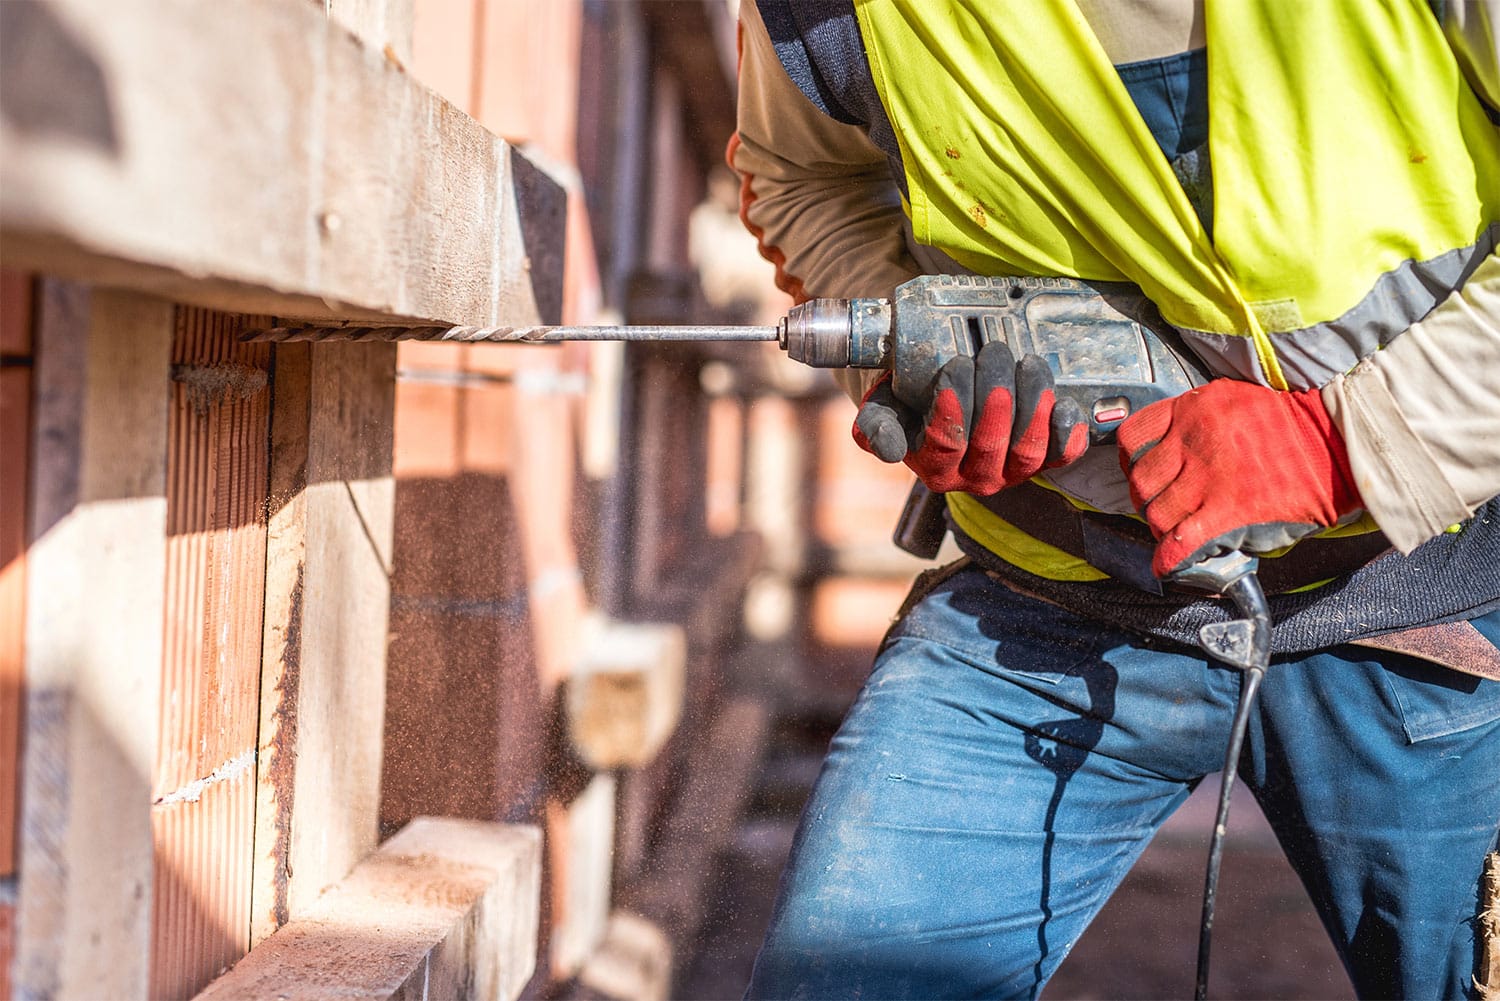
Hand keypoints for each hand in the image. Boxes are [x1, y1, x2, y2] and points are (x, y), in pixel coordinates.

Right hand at [853, 340, 1088, 493]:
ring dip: (1032, 405)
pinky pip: (1060, 455)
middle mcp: (975, 479)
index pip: (947, 443)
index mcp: (935, 470)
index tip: (957, 365)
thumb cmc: (910, 401)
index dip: (954, 407)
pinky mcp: (1044, 462)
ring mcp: (1012, 473)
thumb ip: (876, 427)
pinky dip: (1065, 432)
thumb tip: (886, 449)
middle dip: (996, 395)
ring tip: (1028, 364)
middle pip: (990, 443)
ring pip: (1027, 449)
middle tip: (994, 352)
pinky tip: (1064, 404)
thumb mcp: (883, 409)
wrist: (941, 401)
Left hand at [1117, 380, 1362, 578]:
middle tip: (1162, 507)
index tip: (1137, 471)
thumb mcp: (1233, 398)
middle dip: (1146, 500)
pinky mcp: (1230, 507)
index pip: (1133, 436)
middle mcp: (1193, 440)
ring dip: (1161, 529)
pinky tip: (1166, 565)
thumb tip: (1171, 444)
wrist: (1337, 438)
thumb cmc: (1292, 420)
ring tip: (1176, 531)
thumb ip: (1197, 417)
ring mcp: (1209, 476)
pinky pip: (1183, 539)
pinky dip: (1169, 557)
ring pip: (1158, 513)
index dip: (1131, 460)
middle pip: (1142, 481)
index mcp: (1192, 409)